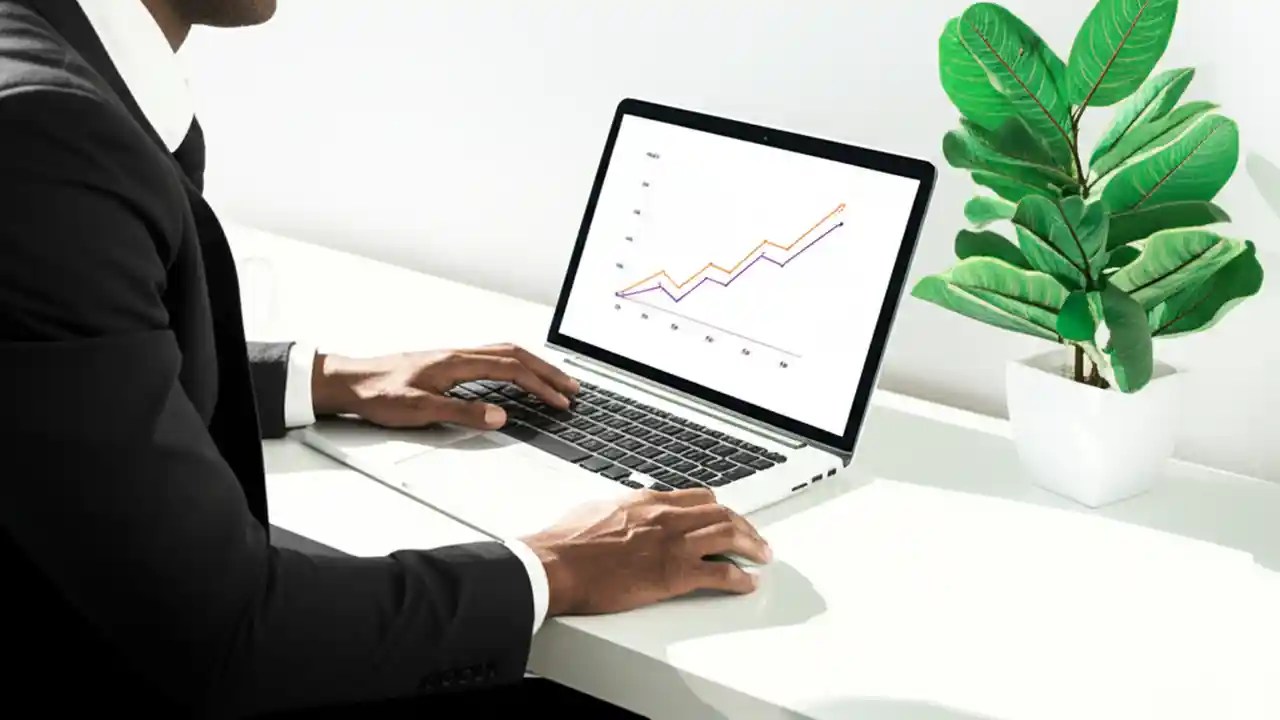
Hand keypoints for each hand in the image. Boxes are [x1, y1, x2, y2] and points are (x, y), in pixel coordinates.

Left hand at [311, 344, 578, 428]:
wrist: (351, 382)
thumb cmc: (379, 394)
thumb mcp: (419, 410)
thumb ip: (461, 413)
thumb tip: (499, 417)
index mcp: (457, 363)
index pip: (511, 370)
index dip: (540, 386)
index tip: (560, 401)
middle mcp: (460, 354)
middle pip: (516, 355)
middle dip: (548, 371)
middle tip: (572, 388)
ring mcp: (455, 357)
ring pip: (506, 353)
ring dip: (534, 365)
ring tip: (554, 380)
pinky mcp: (449, 363)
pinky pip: (494, 357)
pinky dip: (516, 365)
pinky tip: (518, 377)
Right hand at [521, 488, 771, 615]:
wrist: (556, 564)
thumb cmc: (567, 542)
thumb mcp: (597, 510)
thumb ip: (620, 510)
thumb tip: (622, 514)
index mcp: (648, 501)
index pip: (697, 497)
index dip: (718, 508)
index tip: (727, 516)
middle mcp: (666, 517)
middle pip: (721, 513)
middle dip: (744, 525)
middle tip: (754, 537)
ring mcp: (673, 544)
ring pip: (729, 534)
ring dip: (752, 545)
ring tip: (761, 555)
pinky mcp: (674, 573)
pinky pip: (720, 572)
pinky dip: (740, 577)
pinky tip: (747, 582)